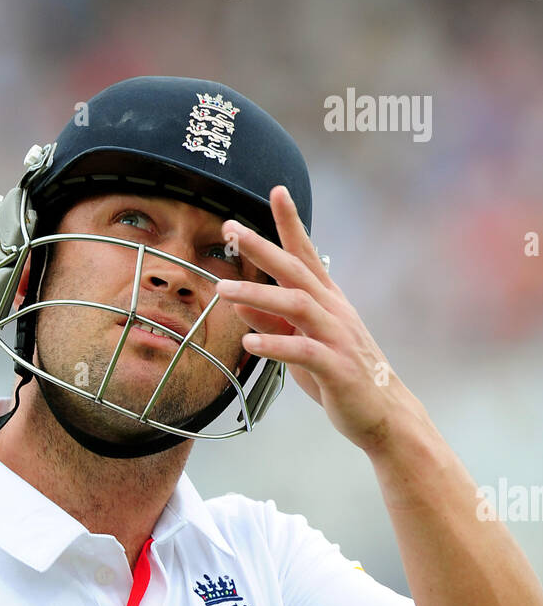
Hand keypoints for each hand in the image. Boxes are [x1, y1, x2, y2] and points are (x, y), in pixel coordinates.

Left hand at [217, 186, 426, 455]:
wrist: (383, 415)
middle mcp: (333, 311)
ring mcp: (337, 338)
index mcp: (327, 302)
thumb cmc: (339, 378)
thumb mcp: (300, 347)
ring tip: (223, 292)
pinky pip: (303, 351)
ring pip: (296, 305)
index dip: (292, 223)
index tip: (276, 190)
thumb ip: (273, 323)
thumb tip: (240, 304)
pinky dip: (276, 345)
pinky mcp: (336, 368)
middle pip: (296, 270)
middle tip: (232, 228)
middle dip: (263, 247)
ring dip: (258, 295)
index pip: (306, 255)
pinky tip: (250, 343)